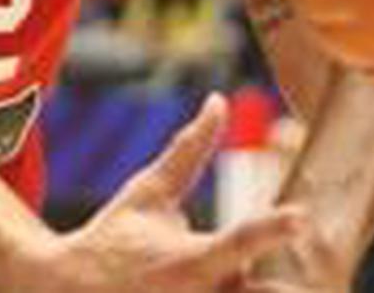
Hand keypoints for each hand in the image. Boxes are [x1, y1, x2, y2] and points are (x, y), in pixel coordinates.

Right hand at [29, 94, 306, 292]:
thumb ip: (189, 151)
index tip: (302, 218)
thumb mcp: (148, 194)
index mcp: (190, 262)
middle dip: (288, 289)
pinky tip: (228, 287)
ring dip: (260, 291)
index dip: (271, 231)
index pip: (238, 243)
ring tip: (276, 281)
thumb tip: (218, 101)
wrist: (68, 291)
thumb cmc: (114, 239)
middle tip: (305, 279)